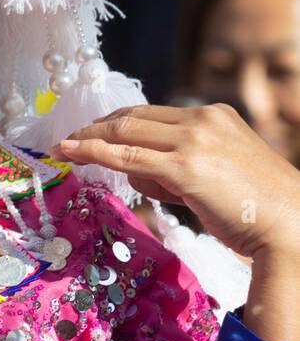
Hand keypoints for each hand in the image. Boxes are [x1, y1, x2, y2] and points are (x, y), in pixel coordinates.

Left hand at [49, 103, 299, 259]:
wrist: (293, 226)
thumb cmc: (256, 208)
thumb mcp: (215, 173)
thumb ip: (177, 165)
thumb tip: (133, 168)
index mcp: (212, 116)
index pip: (150, 114)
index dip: (114, 122)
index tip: (91, 131)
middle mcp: (202, 121)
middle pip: (132, 118)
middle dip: (95, 128)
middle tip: (67, 138)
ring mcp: (194, 142)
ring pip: (124, 133)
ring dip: (87, 139)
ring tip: (62, 148)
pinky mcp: (186, 169)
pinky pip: (127, 157)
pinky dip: (93, 153)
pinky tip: (71, 153)